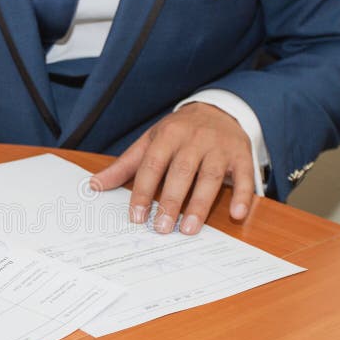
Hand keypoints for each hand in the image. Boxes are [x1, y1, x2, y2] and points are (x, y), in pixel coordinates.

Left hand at [91, 102, 254, 234]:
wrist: (218, 110)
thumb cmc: (178, 132)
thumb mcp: (150, 142)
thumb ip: (124, 166)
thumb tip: (94, 185)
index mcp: (168, 135)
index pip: (152, 165)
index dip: (144, 192)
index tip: (136, 216)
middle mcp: (194, 139)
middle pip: (182, 172)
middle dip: (171, 202)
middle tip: (161, 228)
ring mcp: (220, 147)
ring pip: (211, 177)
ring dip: (199, 204)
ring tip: (188, 229)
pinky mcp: (242, 155)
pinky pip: (245, 176)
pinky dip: (243, 195)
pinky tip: (238, 214)